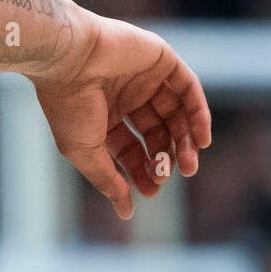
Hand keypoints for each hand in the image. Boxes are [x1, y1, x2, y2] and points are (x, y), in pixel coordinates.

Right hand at [34, 11, 211, 219]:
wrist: (69, 58)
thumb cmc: (69, 107)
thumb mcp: (87, 153)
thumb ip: (109, 181)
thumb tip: (126, 213)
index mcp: (104, 118)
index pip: (132, 149)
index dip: (144, 171)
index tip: (152, 191)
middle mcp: (126, 97)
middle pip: (157, 133)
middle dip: (167, 156)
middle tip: (175, 174)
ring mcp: (145, 77)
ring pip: (175, 114)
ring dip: (186, 140)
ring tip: (189, 163)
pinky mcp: (161, 59)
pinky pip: (188, 88)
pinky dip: (198, 113)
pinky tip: (201, 138)